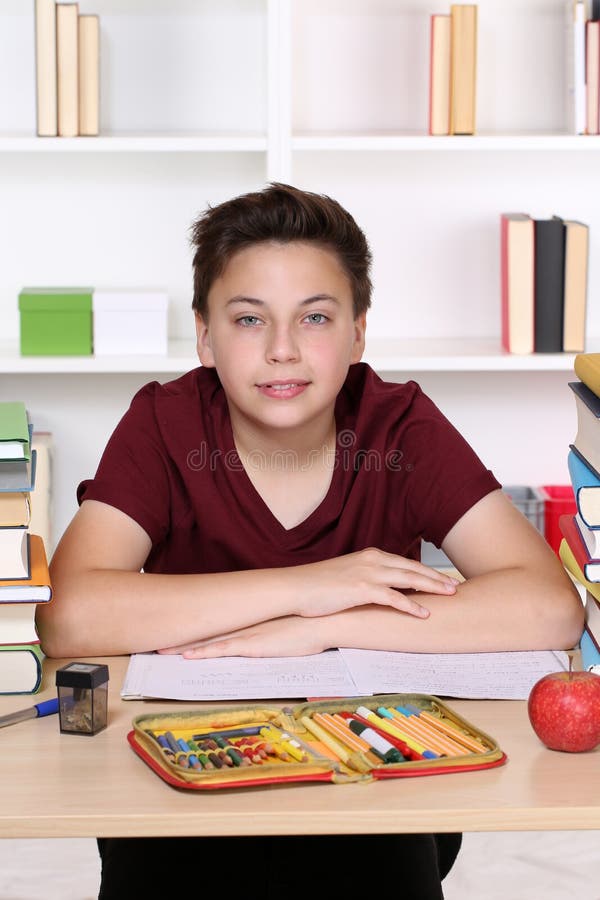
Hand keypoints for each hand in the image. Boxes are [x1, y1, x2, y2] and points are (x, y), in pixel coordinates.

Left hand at [158, 616, 327, 658]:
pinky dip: (202, 653)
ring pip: (207, 639)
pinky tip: (186, 656)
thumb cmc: (308, 624)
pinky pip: (222, 650)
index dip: (192, 624)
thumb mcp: (282, 624)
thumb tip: (259, 633)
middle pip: (204, 628)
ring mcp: (246, 633)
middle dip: (179, 633)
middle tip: (154, 636)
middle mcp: (243, 623)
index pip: (214, 620)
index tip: (174, 626)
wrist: (323, 621)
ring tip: (160, 649)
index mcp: (249, 617)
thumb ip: (267, 628)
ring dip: (183, 645)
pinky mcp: (252, 645)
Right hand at [289, 547, 457, 619]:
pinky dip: (411, 605)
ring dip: (432, 587)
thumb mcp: (347, 577)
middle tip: (456, 586)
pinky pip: (393, 598)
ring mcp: (368, 573)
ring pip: (409, 579)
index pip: (405, 563)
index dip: (426, 572)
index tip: (442, 579)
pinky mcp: (361, 589)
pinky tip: (424, 613)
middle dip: (436, 578)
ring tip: (450, 596)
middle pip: (413, 569)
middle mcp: (372, 560)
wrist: (295, 587)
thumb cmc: (317, 586)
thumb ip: (366, 579)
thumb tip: (381, 592)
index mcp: (370, 555)